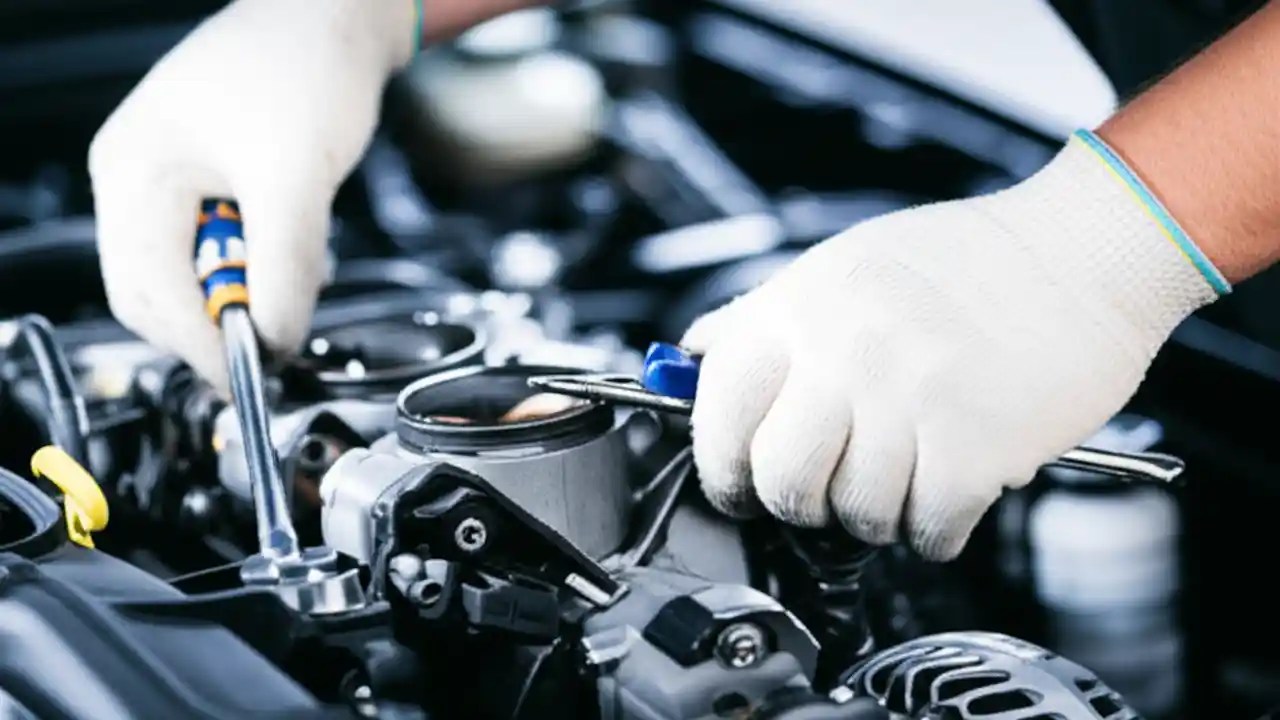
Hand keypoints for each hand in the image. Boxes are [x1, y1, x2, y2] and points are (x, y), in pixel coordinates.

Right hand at [88, 0, 415, 393]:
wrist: (337, 18)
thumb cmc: (305, 68)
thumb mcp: (297, 178)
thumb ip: (284, 267)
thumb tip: (276, 340)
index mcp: (135, 172)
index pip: (148, 291)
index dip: (202, 342)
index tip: (255, 371)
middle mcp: (137, 181)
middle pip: (156, 295)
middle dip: (216, 326)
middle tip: (276, 343)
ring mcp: (170, 184)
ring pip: (191, 280)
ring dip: (243, 298)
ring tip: (298, 276)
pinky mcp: (209, 187)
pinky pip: (221, 254)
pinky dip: (259, 271)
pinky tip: (297, 255)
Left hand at [681, 136, 1221, 559]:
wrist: (1085, 249)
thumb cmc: (967, 260)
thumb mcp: (843, 264)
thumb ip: (764, 316)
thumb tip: (691, 359)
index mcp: (804, 304)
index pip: (718, 404)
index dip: (720, 461)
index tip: (737, 483)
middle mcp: (847, 350)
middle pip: (780, 481)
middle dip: (799, 504)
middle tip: (826, 493)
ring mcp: (910, 399)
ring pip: (855, 516)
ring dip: (879, 514)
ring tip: (907, 471)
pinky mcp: (975, 446)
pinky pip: (926, 530)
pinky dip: (935, 529)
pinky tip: (949, 489)